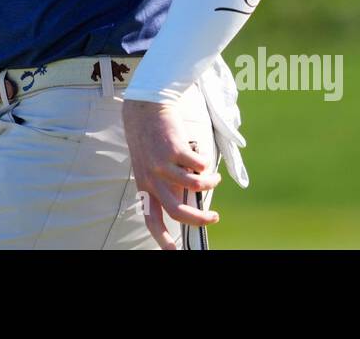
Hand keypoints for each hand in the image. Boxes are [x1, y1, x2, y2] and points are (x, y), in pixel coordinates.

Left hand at [121, 98, 220, 248]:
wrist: (145, 108)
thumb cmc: (150, 138)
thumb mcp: (149, 165)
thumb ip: (163, 185)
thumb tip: (185, 203)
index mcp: (145, 185)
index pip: (151, 219)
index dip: (162, 238)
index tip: (174, 251)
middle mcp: (151, 178)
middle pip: (177, 211)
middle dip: (200, 220)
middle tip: (214, 217)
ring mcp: (162, 164)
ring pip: (195, 187)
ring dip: (210, 184)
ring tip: (214, 178)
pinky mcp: (175, 149)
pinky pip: (199, 166)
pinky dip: (206, 165)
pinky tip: (203, 159)